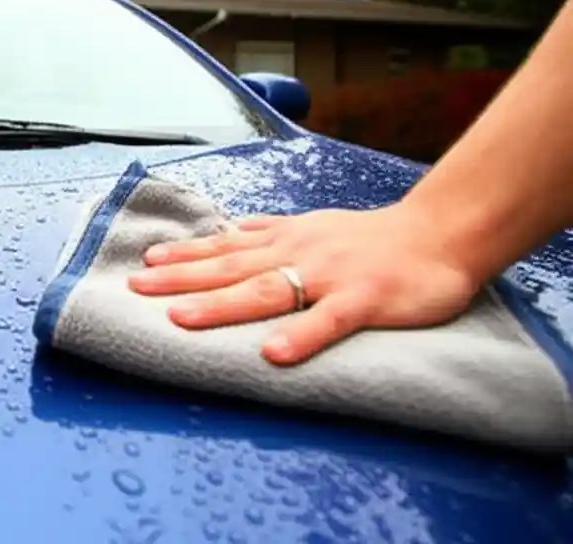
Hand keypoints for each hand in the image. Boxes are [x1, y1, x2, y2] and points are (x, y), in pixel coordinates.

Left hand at [125, 202, 483, 365]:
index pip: (225, 246)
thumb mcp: (315, 224)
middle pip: (230, 267)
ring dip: (220, 304)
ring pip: (266, 289)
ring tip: (179, 319)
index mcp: (287, 238)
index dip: (185, 254)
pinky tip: (272, 353)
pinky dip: (300, 336)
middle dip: (181, 278)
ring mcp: (329, 276)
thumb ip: (272, 231)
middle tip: (136, 288)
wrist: (442, 233)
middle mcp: (299, 252)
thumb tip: (231, 229)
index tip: (145, 262)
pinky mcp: (365, 300)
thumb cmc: (375, 236)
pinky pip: (328, 320)